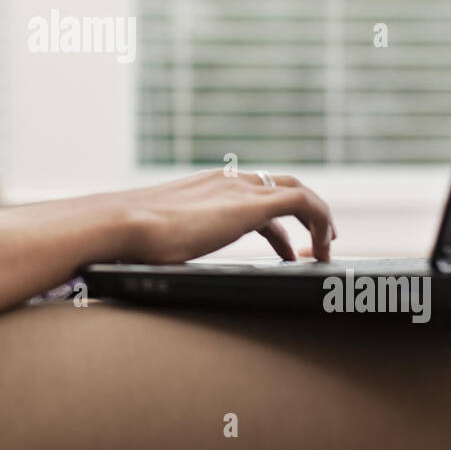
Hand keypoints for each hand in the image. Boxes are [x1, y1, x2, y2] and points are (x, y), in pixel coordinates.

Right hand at [112, 168, 335, 263]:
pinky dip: (320, 221)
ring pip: (297, 192)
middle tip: (318, 243)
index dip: (276, 221)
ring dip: (317, 220)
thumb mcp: (161, 239)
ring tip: (326, 251)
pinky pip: (303, 202)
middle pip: (280, 186)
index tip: (287, 246)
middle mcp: (227, 181)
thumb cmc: (131, 240)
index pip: (253, 193)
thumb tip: (161, 268)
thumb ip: (171, 245)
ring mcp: (239, 188)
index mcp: (206, 187)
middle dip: (305, 213)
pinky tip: (321, 250)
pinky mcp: (251, 204)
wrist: (124, 225)